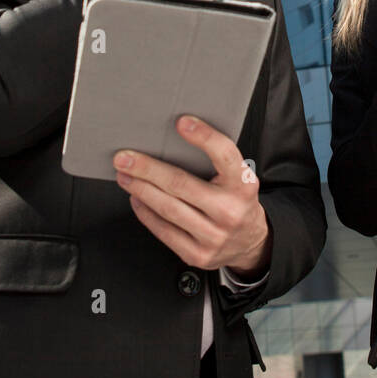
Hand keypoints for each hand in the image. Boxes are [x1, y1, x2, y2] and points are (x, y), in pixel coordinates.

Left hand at [111, 115, 271, 274]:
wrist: (251, 243)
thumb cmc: (236, 202)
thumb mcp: (237, 179)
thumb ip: (215, 161)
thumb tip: (172, 138)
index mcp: (244, 185)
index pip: (225, 155)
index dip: (204, 137)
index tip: (182, 122)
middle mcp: (230, 211)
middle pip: (181, 184)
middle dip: (147, 169)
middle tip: (125, 157)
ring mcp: (214, 236)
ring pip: (168, 208)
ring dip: (140, 189)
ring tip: (125, 176)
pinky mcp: (198, 255)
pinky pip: (164, 231)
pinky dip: (146, 212)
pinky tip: (136, 198)